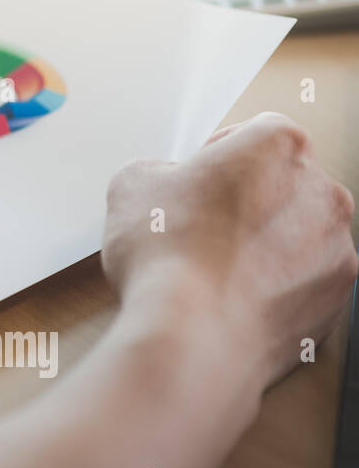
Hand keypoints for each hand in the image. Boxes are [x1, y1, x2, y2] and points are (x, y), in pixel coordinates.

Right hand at [102, 112, 356, 389]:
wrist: (191, 335)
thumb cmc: (169, 256)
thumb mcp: (131, 186)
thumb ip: (159, 172)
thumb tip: (163, 187)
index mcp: (279, 145)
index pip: (253, 132)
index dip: (218, 157)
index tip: (197, 181)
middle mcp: (323, 190)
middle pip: (282, 184)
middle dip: (247, 202)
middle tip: (199, 227)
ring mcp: (336, 248)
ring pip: (297, 235)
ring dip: (264, 246)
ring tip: (212, 270)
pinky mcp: (334, 300)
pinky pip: (303, 284)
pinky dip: (274, 289)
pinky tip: (230, 298)